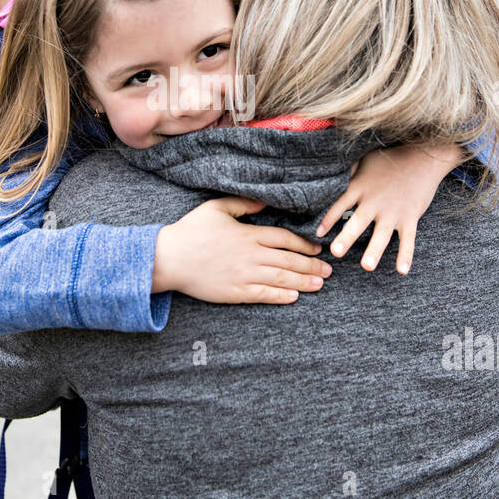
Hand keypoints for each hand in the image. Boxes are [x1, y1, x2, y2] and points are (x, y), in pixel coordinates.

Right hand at [153, 197, 331, 303]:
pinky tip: (294, 297)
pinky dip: (280, 296)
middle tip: (328, 270)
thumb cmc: (191, 231)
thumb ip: (243, 203)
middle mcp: (251, 256)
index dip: (304, 244)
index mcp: (248, 235)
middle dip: (311, 266)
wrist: (169, 259)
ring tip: (319, 284)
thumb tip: (264, 202)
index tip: (317, 248)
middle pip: (289, 260)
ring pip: (281, 279)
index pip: (284, 239)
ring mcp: (244, 276)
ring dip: (303, 282)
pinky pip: (263, 295)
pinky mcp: (235, 292)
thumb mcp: (216, 208)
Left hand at [316, 143, 465, 274]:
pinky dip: (406, 255)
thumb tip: (328, 175)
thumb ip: (348, 172)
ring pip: (382, 235)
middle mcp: (375, 201)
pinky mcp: (410, 217)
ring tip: (366, 266)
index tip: (317, 234)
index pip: (340, 205)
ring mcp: (393, 211)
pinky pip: (408, 239)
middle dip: (347, 237)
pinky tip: (402, 270)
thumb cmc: (390, 158)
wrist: (423, 156)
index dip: (329, 219)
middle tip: (335, 252)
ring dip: (374, 250)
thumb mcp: (365, 160)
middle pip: (358, 222)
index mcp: (361, 187)